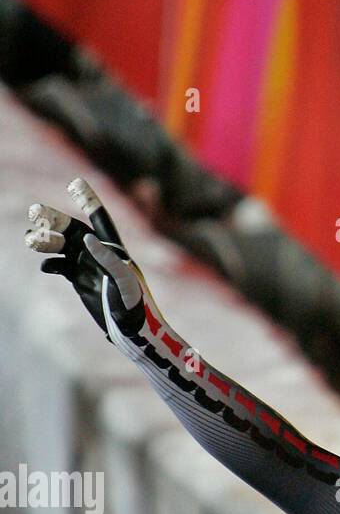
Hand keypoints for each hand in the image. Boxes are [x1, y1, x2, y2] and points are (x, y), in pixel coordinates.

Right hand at [24, 178, 146, 337]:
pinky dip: (51, 263)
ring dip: (47, 241)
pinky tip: (45, 265)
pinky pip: (61, 266)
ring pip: (63, 246)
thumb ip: (108, 259)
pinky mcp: (80, 281)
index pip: (100, 220)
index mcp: (115, 250)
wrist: (133, 331)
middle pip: (74, 230)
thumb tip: (88, 238)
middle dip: (55, 220)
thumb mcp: (123, 281)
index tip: (76, 183)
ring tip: (31, 239)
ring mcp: (89, 267)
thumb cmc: (134, 306)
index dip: (89, 201)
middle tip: (36, 213)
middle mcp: (100, 254)